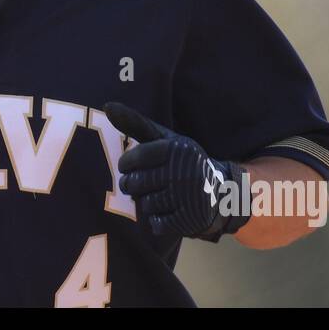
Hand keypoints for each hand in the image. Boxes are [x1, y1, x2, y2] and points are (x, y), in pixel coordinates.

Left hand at [105, 101, 250, 241]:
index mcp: (177, 149)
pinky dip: (158, 220)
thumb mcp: (164, 140)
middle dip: (131, 186)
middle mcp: (185, 171)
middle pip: (136, 184)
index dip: (126, 165)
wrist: (221, 193)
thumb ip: (136, 124)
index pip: (134, 159)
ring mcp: (188, 196)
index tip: (129, 167)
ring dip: (146, 202)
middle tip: (138, 184)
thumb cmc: (181, 162)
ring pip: (145, 204)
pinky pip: (157, 223)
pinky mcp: (190, 219)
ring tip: (158, 195)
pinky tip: (168, 210)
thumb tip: (107, 106)